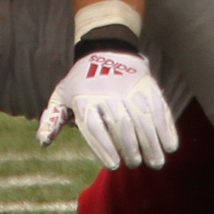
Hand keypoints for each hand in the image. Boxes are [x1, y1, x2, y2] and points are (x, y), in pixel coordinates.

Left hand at [38, 49, 178, 169]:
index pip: (94, 127)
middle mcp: (108, 93)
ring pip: (142, 118)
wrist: (105, 49)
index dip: (104, 147)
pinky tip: (170, 146)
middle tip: (135, 163)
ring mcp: (129, 89)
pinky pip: (159, 108)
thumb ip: (52, 119)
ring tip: (155, 162)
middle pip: (121, 124)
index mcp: (84, 98)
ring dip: (151, 143)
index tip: (113, 164)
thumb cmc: (81, 80)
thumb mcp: (62, 94)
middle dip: (130, 148)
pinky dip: (167, 128)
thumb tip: (43, 142)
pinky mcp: (148, 86)